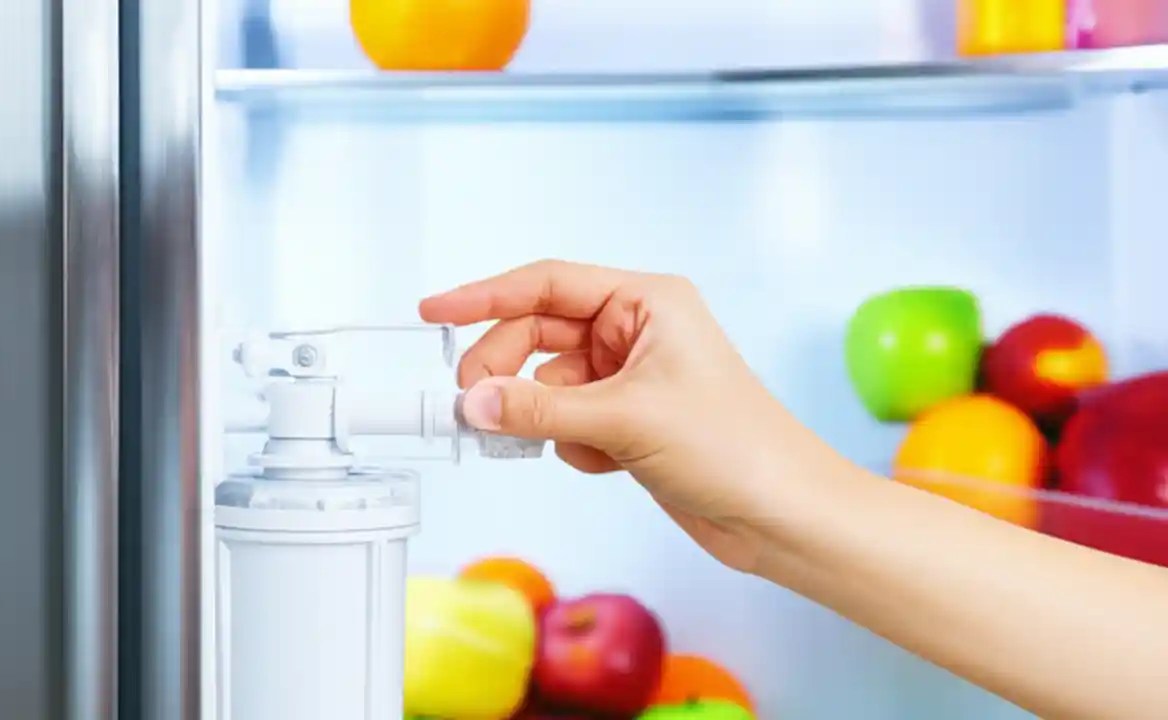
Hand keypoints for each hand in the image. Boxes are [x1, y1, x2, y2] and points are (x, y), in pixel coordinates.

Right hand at [419, 260, 847, 571]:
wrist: (780, 514)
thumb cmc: (736, 446)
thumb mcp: (626, 420)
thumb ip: (540, 408)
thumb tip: (476, 401)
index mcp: (647, 302)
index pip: (548, 284)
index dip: (485, 296)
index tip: (435, 311)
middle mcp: (637, 331)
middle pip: (539, 335)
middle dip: (506, 371)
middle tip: (474, 405)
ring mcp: (631, 377)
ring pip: (549, 384)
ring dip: (542, 416)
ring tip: (554, 443)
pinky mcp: (628, 420)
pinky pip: (567, 420)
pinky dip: (571, 443)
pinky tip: (607, 462)